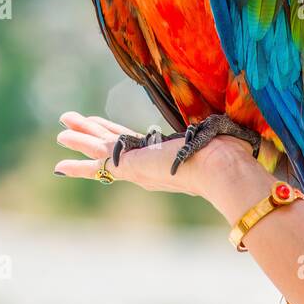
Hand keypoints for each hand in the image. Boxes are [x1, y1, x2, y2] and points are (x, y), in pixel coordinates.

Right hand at [53, 111, 251, 199]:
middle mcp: (144, 168)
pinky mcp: (129, 163)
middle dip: (90, 140)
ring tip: (60, 134)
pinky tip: (63, 135)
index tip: (104, 134)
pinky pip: (98, 150)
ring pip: (100, 150)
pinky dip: (80, 141)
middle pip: (110, 150)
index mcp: (160, 162)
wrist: (218, 168)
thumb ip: (218, 138)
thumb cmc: (222, 155)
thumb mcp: (213, 140)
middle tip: (68, 135)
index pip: (131, 148)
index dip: (115, 140)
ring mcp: (135, 166)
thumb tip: (243, 138)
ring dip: (79, 139)